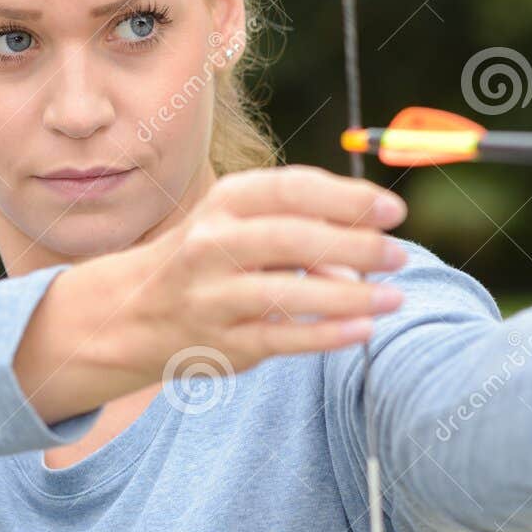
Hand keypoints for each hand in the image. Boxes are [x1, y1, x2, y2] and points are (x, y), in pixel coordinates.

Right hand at [57, 166, 408, 406]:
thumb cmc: (208, 258)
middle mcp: (212, 243)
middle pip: (293, 239)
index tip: (392, 209)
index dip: (347, 198)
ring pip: (289, 293)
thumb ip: (301, 225)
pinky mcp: (222, 341)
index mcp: (225, 202)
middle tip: (399, 254)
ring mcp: (213, 295)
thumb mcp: (241, 223)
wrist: (132, 312)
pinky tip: (363, 330)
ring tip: (394, 296)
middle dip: (356, 246)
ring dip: (351, 296)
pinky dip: (327, 335)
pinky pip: (282, 338)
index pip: (292, 189)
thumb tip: (368, 248)